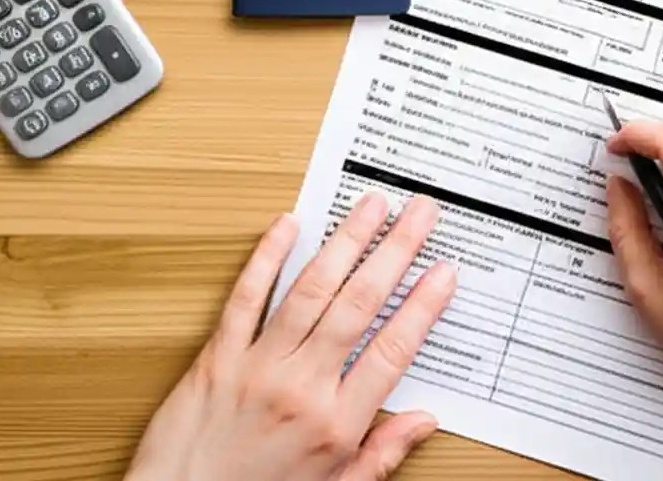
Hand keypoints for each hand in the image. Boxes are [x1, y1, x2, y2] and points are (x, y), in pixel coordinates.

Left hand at [125, 192, 455, 480]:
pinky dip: (266, 258)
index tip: (444, 272)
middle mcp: (300, 389)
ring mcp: (258, 368)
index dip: (423, 306)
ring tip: (370, 207)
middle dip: (395, 252)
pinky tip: (288, 226)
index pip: (392, 350)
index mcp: (335, 424)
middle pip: (359, 306)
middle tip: (418, 214)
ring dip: (345, 242)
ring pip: (311, 291)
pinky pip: (246, 298)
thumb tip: (424, 421)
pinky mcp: (217, 358)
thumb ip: (381, 455)